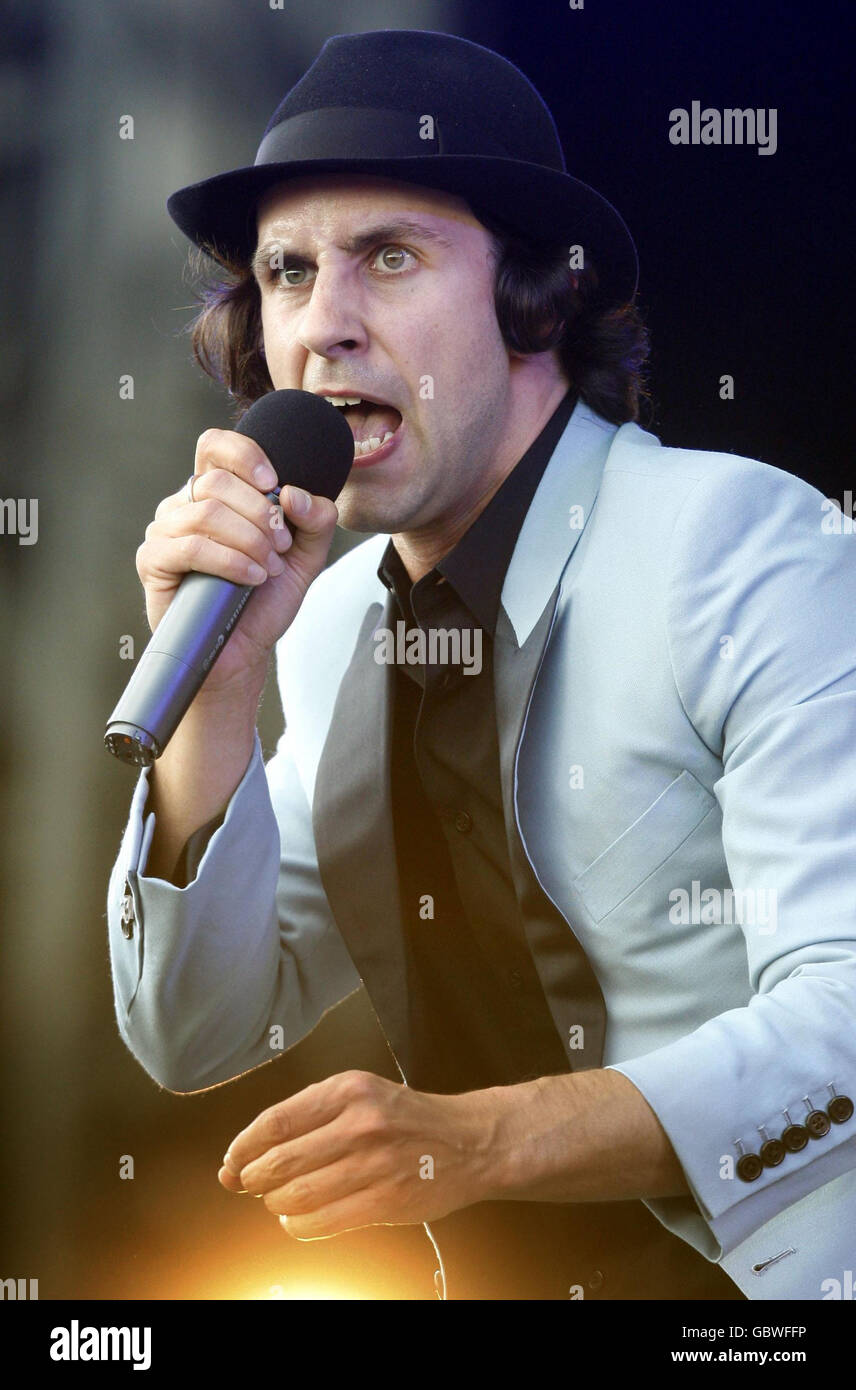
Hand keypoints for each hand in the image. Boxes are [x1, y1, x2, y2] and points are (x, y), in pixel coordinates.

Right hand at [135, 427, 339, 694]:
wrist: (244, 650)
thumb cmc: (265, 599)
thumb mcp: (306, 556)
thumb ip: (316, 520)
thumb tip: (293, 493)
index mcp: (215, 492)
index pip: (216, 446)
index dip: (245, 454)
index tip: (274, 483)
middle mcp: (184, 504)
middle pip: (218, 481)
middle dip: (261, 514)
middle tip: (282, 547)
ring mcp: (165, 531)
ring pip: (206, 511)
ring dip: (249, 540)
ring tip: (269, 568)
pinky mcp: (153, 561)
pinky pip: (190, 546)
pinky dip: (230, 561)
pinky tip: (252, 578)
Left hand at [218, 1070, 507, 1239]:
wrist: (468, 1141)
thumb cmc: (406, 1119)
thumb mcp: (359, 1095)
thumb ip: (306, 1118)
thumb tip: (243, 1155)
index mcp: (347, 1090)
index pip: (275, 1122)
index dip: (242, 1147)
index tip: (230, 1161)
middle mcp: (360, 1122)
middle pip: (279, 1162)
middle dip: (254, 1180)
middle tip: (252, 1185)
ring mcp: (374, 1163)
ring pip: (296, 1195)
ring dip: (277, 1205)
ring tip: (282, 1201)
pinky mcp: (386, 1199)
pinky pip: (321, 1221)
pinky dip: (299, 1225)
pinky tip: (302, 1218)